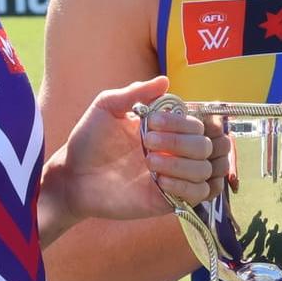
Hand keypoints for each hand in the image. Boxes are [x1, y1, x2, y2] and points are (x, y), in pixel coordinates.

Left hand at [58, 77, 223, 220]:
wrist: (72, 176)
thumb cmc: (87, 140)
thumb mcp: (107, 106)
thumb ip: (135, 93)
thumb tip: (165, 81)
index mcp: (166, 129)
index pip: (198, 122)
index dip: (182, 121)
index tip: (154, 121)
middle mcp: (175, 151)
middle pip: (208, 145)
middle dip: (182, 141)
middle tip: (148, 142)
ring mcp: (174, 176)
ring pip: (207, 170)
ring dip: (182, 164)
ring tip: (150, 162)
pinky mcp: (168, 199)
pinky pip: (199, 194)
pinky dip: (186, 185)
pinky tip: (160, 181)